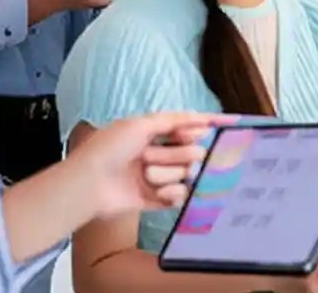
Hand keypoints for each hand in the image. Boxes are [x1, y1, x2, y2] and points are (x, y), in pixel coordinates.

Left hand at [68, 112, 230, 219]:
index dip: (203, 127)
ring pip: (184, 174)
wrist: (89, 183)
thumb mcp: (141, 124)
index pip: (185, 127)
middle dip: (178, 153)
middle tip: (154, 156)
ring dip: (168, 173)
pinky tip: (159, 193)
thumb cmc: (110, 148)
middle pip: (189, 152)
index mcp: (151, 133)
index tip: (228, 125)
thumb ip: (174, 120)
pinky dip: (171, 194)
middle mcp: (156, 154)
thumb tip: (202, 116)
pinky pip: (178, 196)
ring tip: (146, 175)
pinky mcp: (154, 200)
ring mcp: (156, 178)